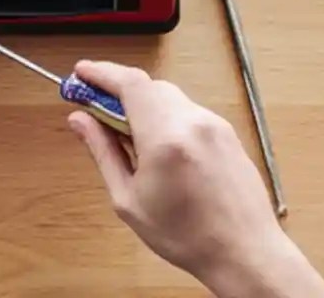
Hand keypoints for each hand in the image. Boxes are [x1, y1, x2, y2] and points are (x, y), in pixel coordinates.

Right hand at [68, 62, 323, 297]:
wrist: (244, 251)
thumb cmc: (185, 235)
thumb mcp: (129, 199)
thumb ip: (103, 152)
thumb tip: (80, 120)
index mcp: (165, 138)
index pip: (129, 83)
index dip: (101, 72)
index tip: (81, 72)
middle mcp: (193, 122)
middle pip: (149, 85)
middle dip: (118, 88)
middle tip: (94, 104)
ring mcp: (214, 124)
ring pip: (169, 96)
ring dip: (143, 102)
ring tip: (125, 130)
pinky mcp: (227, 132)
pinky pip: (188, 110)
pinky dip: (165, 114)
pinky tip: (156, 142)